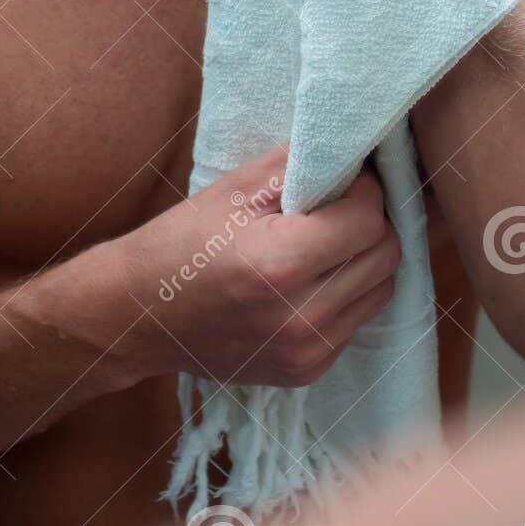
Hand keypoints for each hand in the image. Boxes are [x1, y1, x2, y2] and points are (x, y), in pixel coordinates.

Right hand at [102, 146, 401, 387]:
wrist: (139, 317)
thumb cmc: (181, 242)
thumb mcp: (234, 189)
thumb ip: (299, 166)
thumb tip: (354, 153)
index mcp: (282, 263)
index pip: (369, 219)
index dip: (363, 190)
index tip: (342, 181)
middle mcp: (301, 316)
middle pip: (385, 255)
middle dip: (370, 222)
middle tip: (339, 207)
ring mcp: (306, 352)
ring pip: (380, 289)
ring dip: (364, 259)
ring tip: (326, 243)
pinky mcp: (305, 372)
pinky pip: (355, 320)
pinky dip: (346, 293)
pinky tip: (309, 280)